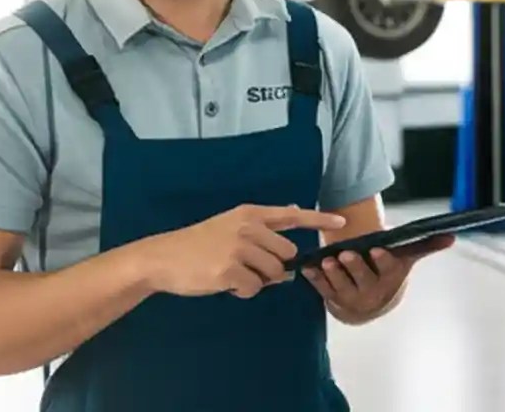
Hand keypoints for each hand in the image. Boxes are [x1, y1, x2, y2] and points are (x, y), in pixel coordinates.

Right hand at [143, 204, 345, 298]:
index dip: (319, 221)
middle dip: (273, 266)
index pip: (291, 216)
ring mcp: (238, 248)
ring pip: (273, 273)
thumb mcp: (230, 225)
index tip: (342, 223)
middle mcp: (247, 227)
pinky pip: (254, 288)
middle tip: (248, 267)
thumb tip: (291, 226)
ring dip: (257, 280)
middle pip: (286, 253)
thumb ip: (261, 227)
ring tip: (233, 273)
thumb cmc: (198, 244)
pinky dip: (243, 291)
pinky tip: (225, 283)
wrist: (162, 258)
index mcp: (249, 214)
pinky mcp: (229, 270)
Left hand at [301, 234, 455, 322]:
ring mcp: (351, 298)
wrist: (371, 302)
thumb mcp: (405, 259)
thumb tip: (452, 236)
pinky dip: (315, 279)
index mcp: (389, 278)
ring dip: (333, 274)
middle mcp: (372, 292)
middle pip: (362, 279)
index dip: (382, 260)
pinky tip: (307, 267)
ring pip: (341, 287)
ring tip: (326, 261)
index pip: (388, 269)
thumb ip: (424, 245)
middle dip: (354, 267)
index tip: (377, 249)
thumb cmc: (388, 272)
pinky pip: (322, 290)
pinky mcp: (332, 299)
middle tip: (345, 254)